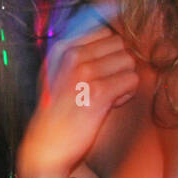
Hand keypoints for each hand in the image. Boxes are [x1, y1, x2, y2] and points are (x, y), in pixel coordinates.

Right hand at [17, 27, 137, 177]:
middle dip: (117, 64)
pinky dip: (125, 94)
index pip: (103, 31)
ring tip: (106, 96)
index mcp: (60, 47)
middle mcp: (70, 55)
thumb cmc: (57, 111)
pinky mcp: (98, 93)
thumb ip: (77, 50)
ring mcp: (84, 73)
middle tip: (103, 85)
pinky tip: (110, 105)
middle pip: (119, 44)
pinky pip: (131, 80)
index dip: (107, 52)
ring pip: (128, 61)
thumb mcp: (57, 72)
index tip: (97, 71)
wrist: (46, 146)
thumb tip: (108, 30)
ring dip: (123, 80)